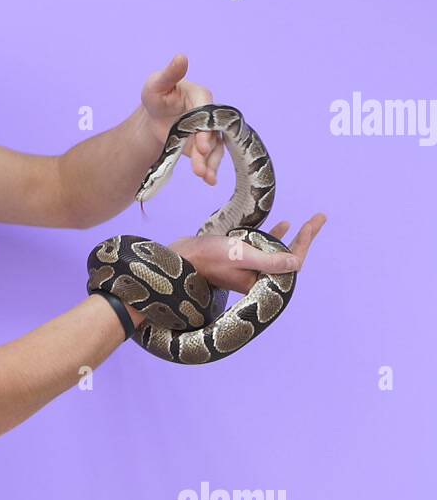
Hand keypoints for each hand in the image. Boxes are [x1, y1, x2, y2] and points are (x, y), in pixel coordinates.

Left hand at [141, 54, 224, 185]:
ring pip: (215, 147)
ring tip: (205, 176)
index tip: (201, 143)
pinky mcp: (204, 146)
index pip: (207, 111)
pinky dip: (210, 169)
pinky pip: (211, 158)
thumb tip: (181, 57)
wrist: (154, 118)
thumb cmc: (156, 96)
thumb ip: (169, 73)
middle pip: (213, 131)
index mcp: (200, 95)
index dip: (205, 127)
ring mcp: (208, 131)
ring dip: (211, 162)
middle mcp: (209, 114)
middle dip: (209, 147)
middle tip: (201, 161)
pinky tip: (209, 180)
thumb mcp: (156, 84)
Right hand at [167, 214, 327, 293]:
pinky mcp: (239, 261)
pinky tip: (282, 225)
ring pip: (277, 252)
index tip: (313, 222)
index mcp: (259, 281)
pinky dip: (273, 237)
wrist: (179, 257)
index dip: (304, 242)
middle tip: (319, 217)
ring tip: (306, 223)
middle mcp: (256, 278)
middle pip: (288, 257)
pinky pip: (262, 248)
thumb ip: (270, 260)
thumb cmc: (207, 257)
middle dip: (304, 238)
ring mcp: (248, 270)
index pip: (292, 263)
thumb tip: (297, 263)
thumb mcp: (240, 255)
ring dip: (291, 238)